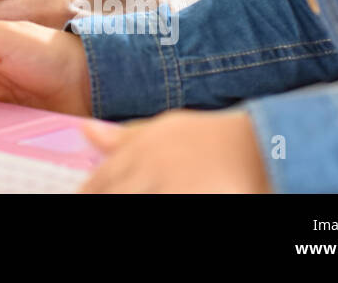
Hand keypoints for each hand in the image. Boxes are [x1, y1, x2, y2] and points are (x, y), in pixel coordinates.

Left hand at [77, 109, 272, 191]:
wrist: (258, 148)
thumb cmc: (208, 137)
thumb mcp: (165, 127)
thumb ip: (125, 135)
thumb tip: (85, 130)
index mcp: (138, 151)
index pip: (97, 183)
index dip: (86, 194)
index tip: (79, 199)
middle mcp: (148, 172)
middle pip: (111, 196)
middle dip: (99, 201)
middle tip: (91, 206)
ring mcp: (167, 191)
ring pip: (128, 203)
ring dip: (120, 208)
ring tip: (128, 203)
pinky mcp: (186, 204)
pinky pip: (161, 210)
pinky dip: (156, 208)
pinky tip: (162, 205)